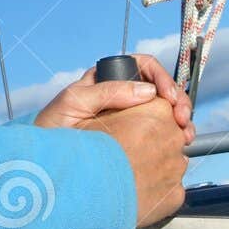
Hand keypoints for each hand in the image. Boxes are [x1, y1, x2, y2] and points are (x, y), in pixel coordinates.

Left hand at [32, 56, 194, 143]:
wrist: (42, 161)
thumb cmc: (51, 128)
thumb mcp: (74, 103)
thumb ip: (107, 92)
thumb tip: (148, 91)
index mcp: (106, 80)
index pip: (143, 66)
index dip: (161, 78)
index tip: (168, 98)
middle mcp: (120, 96)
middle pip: (160, 89)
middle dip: (177, 100)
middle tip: (182, 119)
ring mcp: (128, 118)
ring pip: (163, 111)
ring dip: (180, 120)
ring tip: (185, 134)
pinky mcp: (133, 139)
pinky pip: (158, 133)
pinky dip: (172, 137)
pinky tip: (178, 144)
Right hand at [89, 98, 189, 227]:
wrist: (76, 198)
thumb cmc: (74, 150)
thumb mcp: (81, 103)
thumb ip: (117, 91)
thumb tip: (147, 90)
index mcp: (155, 111)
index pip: (164, 103)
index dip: (150, 109)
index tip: (139, 119)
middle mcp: (172, 139)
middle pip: (169, 130)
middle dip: (152, 135)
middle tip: (127, 144)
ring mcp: (176, 169)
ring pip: (170, 158)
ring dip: (154, 160)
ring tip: (127, 167)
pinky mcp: (175, 196)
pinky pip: (170, 184)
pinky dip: (156, 184)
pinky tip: (134, 185)